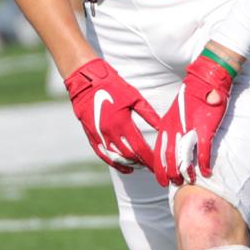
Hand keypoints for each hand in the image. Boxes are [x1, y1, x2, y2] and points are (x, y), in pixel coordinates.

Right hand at [64, 58, 165, 181]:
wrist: (87, 81)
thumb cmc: (113, 86)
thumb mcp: (135, 98)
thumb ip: (149, 115)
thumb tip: (163, 127)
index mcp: (122, 123)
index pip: (140, 148)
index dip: (150, 159)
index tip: (158, 165)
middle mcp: (109, 133)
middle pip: (129, 156)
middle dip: (142, 162)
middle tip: (152, 165)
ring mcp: (99, 136)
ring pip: (116, 158)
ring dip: (130, 164)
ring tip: (141, 165)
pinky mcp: (91, 136)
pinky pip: (103, 155)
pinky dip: (115, 164)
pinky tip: (125, 167)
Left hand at [155, 50, 235, 185]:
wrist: (205, 79)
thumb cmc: (192, 95)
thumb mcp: (174, 112)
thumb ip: (172, 126)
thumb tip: (173, 142)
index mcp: (166, 125)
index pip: (158, 152)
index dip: (159, 168)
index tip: (161, 180)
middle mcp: (175, 129)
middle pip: (168, 159)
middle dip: (170, 174)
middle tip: (175, 184)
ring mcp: (190, 130)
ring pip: (183, 158)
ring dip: (186, 172)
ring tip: (190, 181)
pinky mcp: (205, 129)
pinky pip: (203, 152)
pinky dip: (204, 164)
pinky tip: (207, 172)